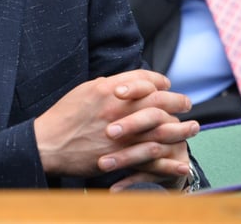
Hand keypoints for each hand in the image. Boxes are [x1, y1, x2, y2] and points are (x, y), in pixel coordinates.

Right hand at [34, 70, 195, 177]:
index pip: (144, 79)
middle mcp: (119, 109)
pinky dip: (170, 161)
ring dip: (182, 128)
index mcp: (108, 89)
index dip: (160, 81)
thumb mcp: (83, 92)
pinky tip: (181, 160)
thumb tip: (126, 83)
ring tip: (192, 128)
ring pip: (162, 129)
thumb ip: (106, 86)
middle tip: (187, 103)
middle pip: (159, 101)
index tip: (167, 86)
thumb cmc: (63, 116)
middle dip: (178, 101)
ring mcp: (122, 133)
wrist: (48, 143)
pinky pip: (153, 158)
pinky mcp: (121, 155)